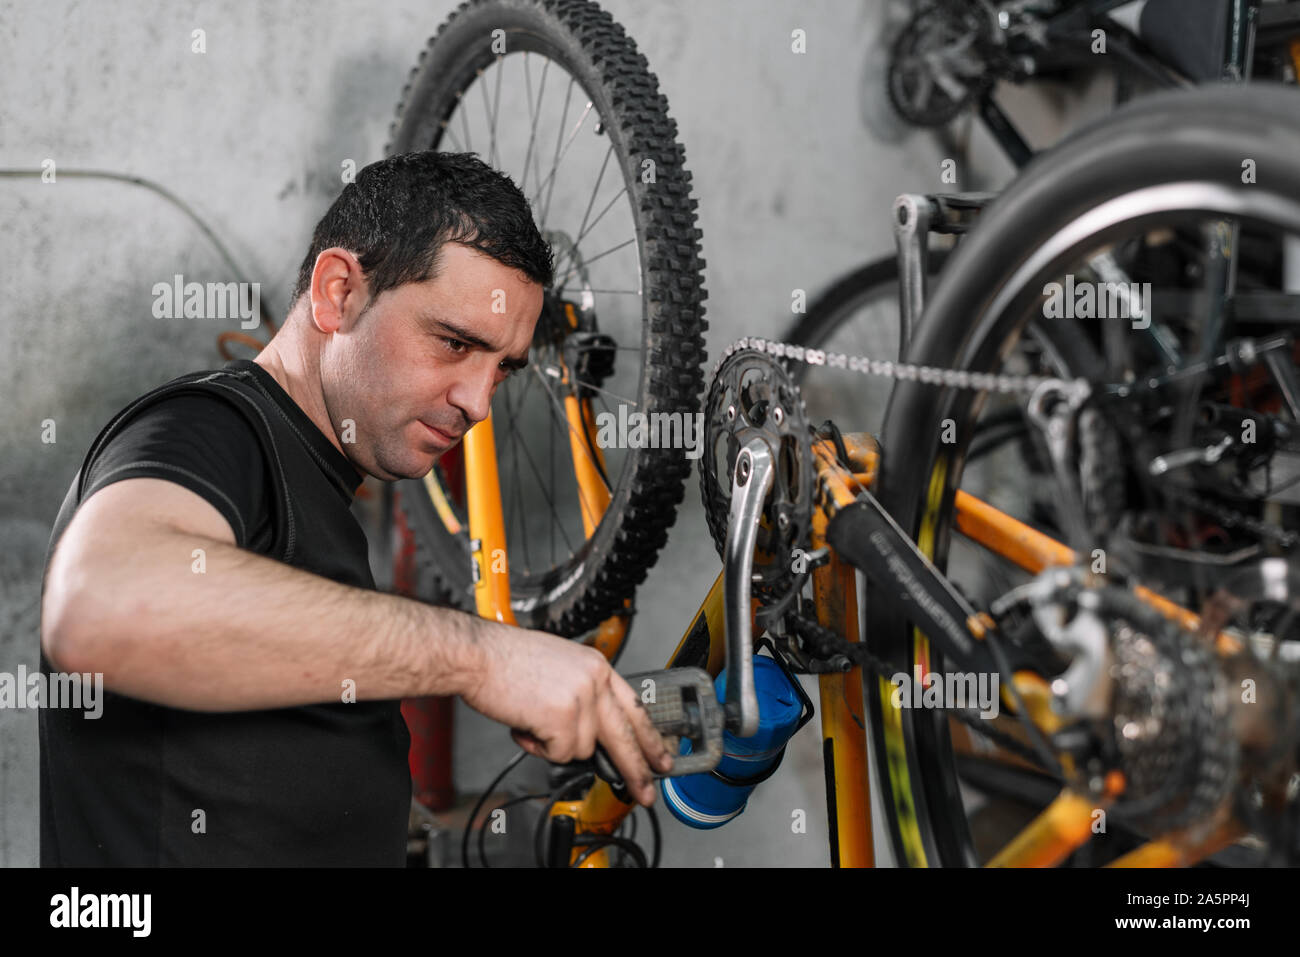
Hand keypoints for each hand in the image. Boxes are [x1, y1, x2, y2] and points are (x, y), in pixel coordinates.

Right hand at [461, 626, 673, 804]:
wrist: (478, 655)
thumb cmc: (508, 660)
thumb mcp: (562, 665)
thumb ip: (585, 692)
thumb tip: (596, 729)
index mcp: (597, 666)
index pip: (634, 707)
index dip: (649, 737)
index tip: (660, 758)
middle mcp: (595, 681)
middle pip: (626, 736)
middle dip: (637, 770)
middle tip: (646, 792)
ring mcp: (581, 700)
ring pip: (583, 749)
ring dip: (555, 744)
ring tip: (533, 719)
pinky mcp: (563, 720)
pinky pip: (559, 754)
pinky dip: (539, 747)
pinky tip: (525, 723)